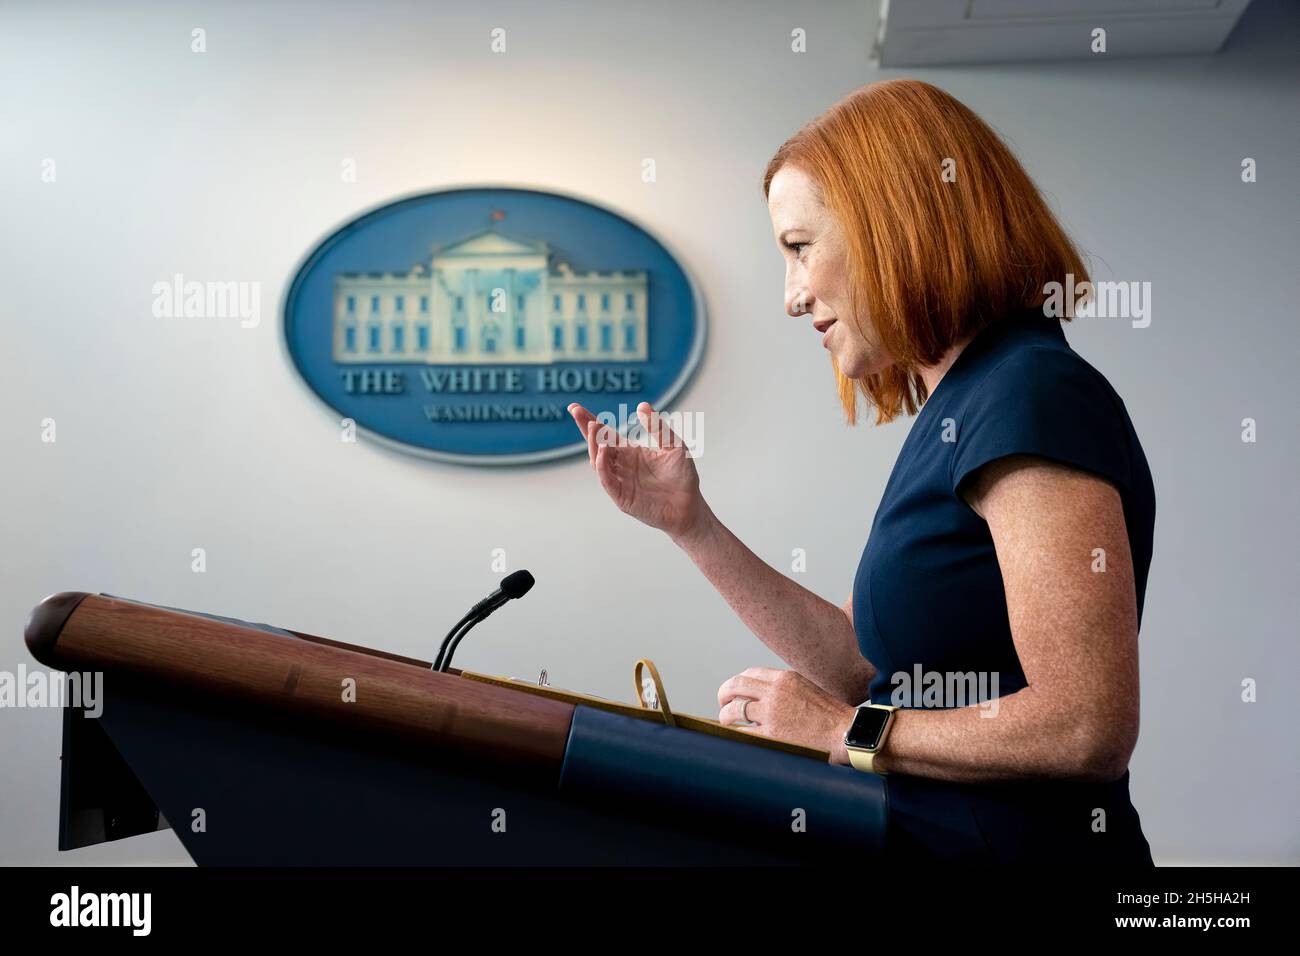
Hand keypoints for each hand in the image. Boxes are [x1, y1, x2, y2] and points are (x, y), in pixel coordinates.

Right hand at [566, 401, 707, 540]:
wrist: (690, 505)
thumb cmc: (682, 476)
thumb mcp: (673, 445)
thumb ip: (658, 427)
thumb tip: (642, 405)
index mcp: (629, 452)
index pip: (605, 434)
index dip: (590, 422)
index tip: (574, 408)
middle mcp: (621, 466)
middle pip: (597, 446)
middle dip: (587, 430)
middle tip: (578, 413)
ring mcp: (620, 482)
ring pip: (598, 462)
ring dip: (594, 445)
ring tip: (594, 428)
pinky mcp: (622, 497)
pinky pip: (608, 481)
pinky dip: (603, 466)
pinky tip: (604, 451)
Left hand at [718, 666, 857, 764]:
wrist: (847, 732)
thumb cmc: (832, 715)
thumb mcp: (808, 688)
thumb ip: (787, 689)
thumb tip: (769, 696)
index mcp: (784, 678)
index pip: (750, 673)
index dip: (739, 682)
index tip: (736, 691)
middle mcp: (775, 692)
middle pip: (736, 686)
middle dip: (724, 694)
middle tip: (723, 703)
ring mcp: (771, 713)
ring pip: (734, 710)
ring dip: (725, 716)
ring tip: (726, 721)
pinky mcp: (772, 735)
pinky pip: (743, 733)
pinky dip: (735, 734)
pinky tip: (735, 738)